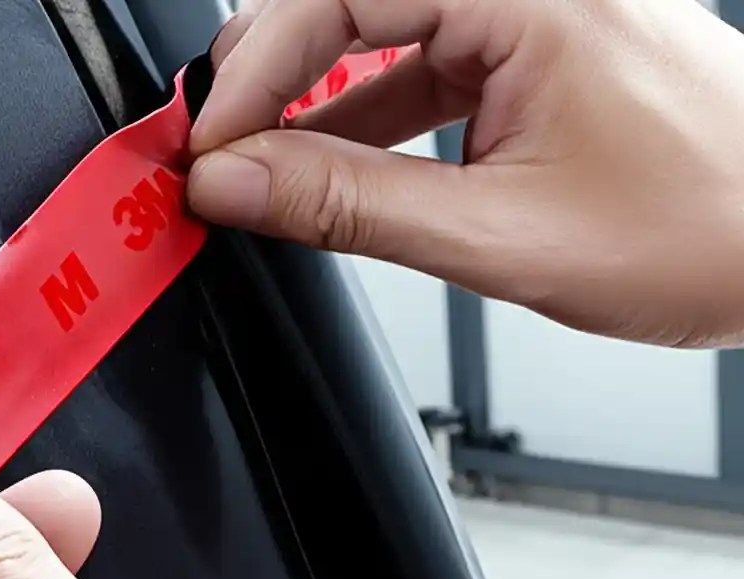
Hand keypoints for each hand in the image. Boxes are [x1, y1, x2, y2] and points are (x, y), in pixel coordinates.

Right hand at [187, 0, 743, 346]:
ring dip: (309, 101)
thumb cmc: (707, 231)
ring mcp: (533, 12)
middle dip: (267, 76)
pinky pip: (421, 62)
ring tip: (257, 169)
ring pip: (378, 31)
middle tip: (215, 152)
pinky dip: (364, 116)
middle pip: (348, 0)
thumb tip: (232, 184)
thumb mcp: (499, 235)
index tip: (206, 145)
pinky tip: (328, 167)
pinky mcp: (533, 48)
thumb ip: (348, 205)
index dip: (252, 72)